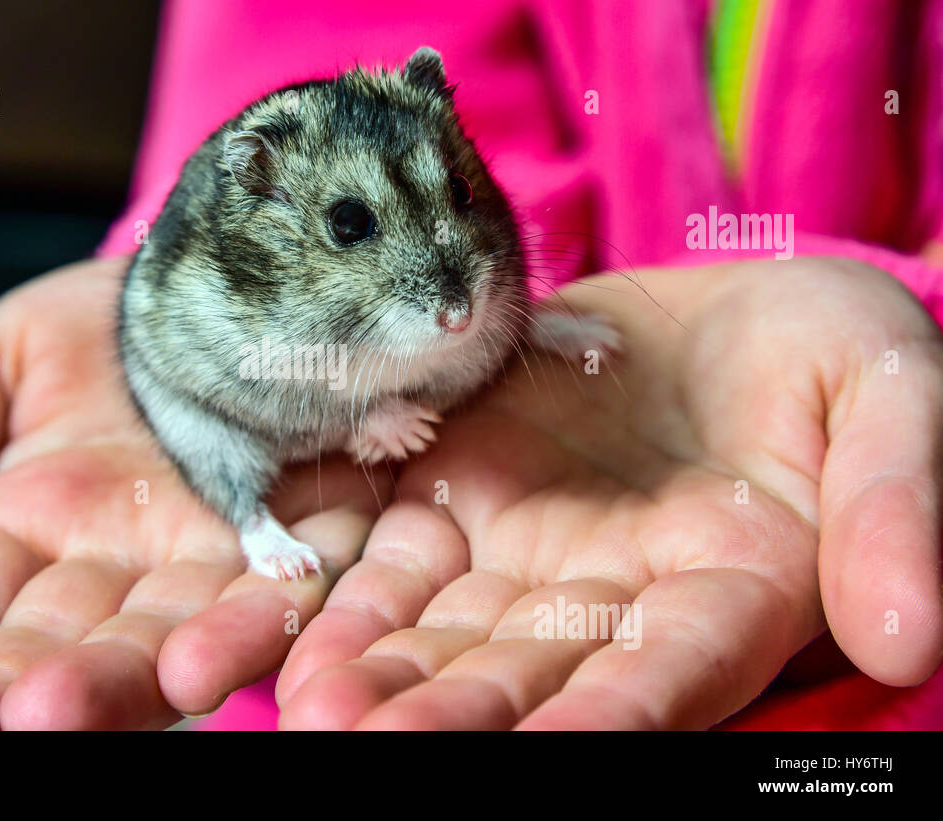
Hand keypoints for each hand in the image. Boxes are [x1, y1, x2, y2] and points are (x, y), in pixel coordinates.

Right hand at [0, 256, 386, 729]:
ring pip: (157, 641)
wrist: (243, 285)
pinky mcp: (309, 539)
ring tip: (54, 713)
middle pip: (48, 651)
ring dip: (110, 683)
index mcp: (29, 534)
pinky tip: (205, 664)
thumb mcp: (1, 363)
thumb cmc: (114, 332)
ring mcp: (212, 564)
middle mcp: (117, 571)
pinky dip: (246, 630)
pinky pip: (282, 594)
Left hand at [277, 257, 942, 728]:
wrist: (728, 302)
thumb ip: (896, 501)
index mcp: (732, 586)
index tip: (561, 751)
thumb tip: (908, 639)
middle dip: (456, 716)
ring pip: (449, 631)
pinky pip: (398, 560)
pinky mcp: (463, 499)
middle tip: (369, 747)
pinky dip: (352, 603)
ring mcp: (530, 552)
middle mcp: (614, 596)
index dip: (615, 715)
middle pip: (534, 673)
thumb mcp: (889, 391)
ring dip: (384, 677)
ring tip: (313, 712)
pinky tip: (296, 643)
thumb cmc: (831, 347)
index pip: (671, 669)